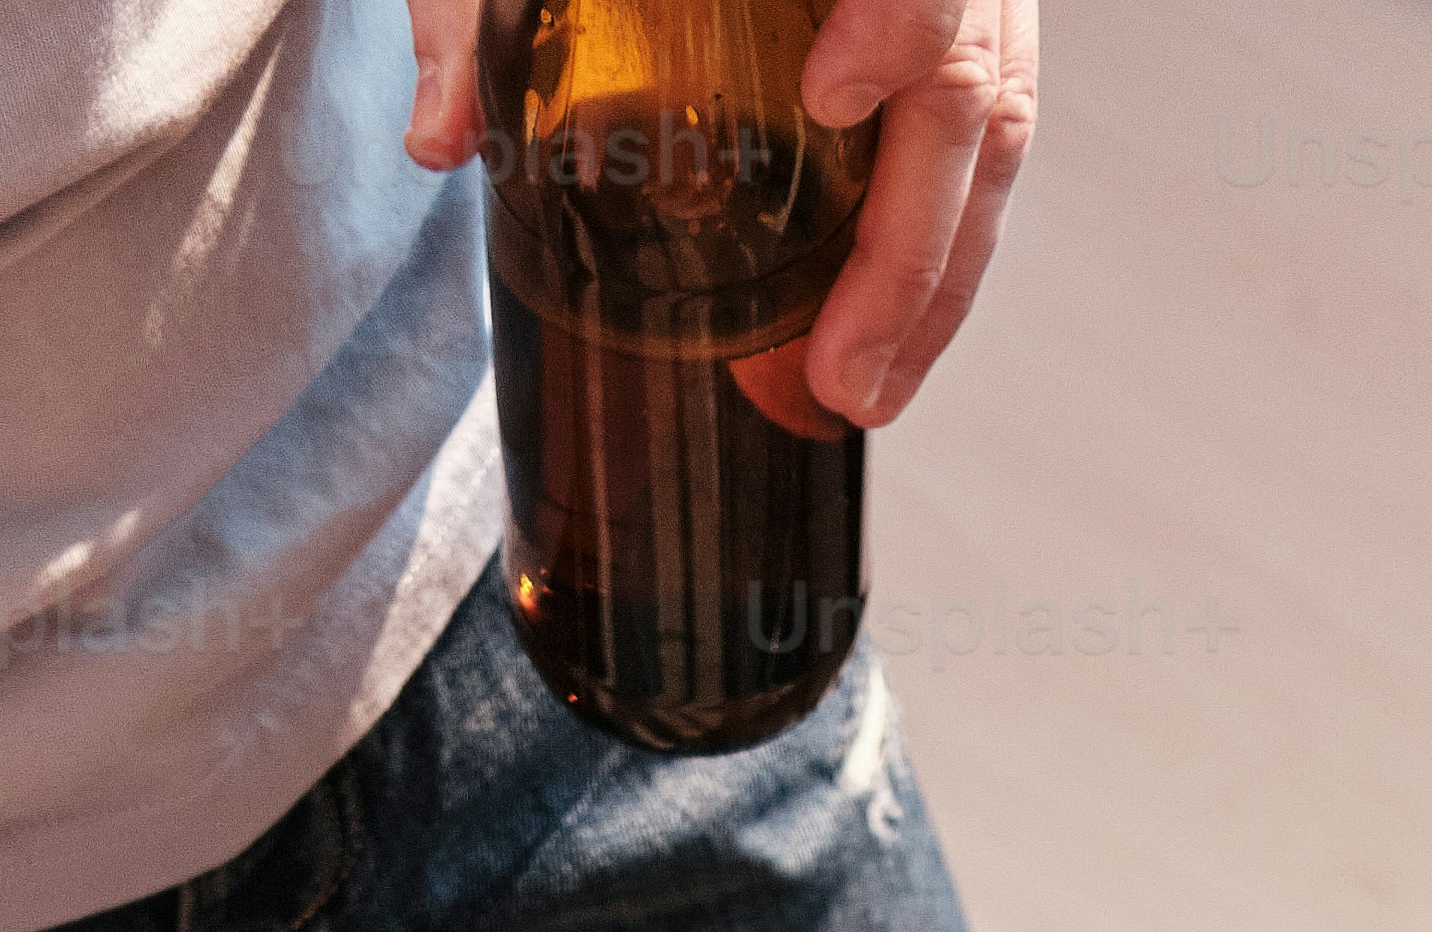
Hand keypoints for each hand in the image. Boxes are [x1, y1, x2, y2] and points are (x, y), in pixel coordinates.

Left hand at [408, 0, 1036, 426]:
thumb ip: (477, 8)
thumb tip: (437, 138)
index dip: (898, 22)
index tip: (828, 92)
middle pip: (969, 83)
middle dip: (910, 253)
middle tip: (844, 377)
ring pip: (994, 129)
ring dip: (936, 283)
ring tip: (867, 392)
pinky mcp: (969, 27)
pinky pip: (986, 139)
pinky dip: (942, 246)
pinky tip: (893, 333)